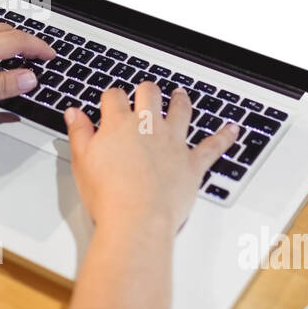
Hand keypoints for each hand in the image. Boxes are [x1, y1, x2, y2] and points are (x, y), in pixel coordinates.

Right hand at [63, 84, 238, 233]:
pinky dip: (225, 136)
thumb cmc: (108, 195)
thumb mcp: (82, 161)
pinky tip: (233, 129)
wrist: (137, 217)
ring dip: (180, 101)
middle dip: (146, 90)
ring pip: (180, 111)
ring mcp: (173, 143)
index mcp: (119, 124)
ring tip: (180, 95)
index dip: (111, 96)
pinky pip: (213, 146)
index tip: (110, 100)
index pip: (114, 97)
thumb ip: (80, 133)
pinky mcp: (192, 163)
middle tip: (145, 91)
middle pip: (149, 94)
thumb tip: (74, 113)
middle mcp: (148, 127)